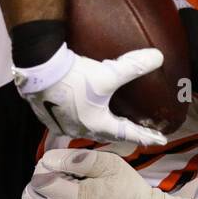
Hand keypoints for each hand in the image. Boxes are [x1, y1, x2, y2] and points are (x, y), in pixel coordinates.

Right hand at [13, 45, 167, 145]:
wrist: (38, 68)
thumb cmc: (74, 76)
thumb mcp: (108, 72)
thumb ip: (134, 66)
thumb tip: (159, 57)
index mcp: (96, 123)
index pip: (127, 134)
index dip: (145, 136)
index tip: (159, 141)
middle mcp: (78, 129)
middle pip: (106, 134)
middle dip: (121, 133)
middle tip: (135, 130)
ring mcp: (61, 124)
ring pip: (86, 129)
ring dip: (99, 126)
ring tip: (108, 121)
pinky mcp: (48, 116)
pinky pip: (68, 122)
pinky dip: (80, 119)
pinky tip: (80, 112)